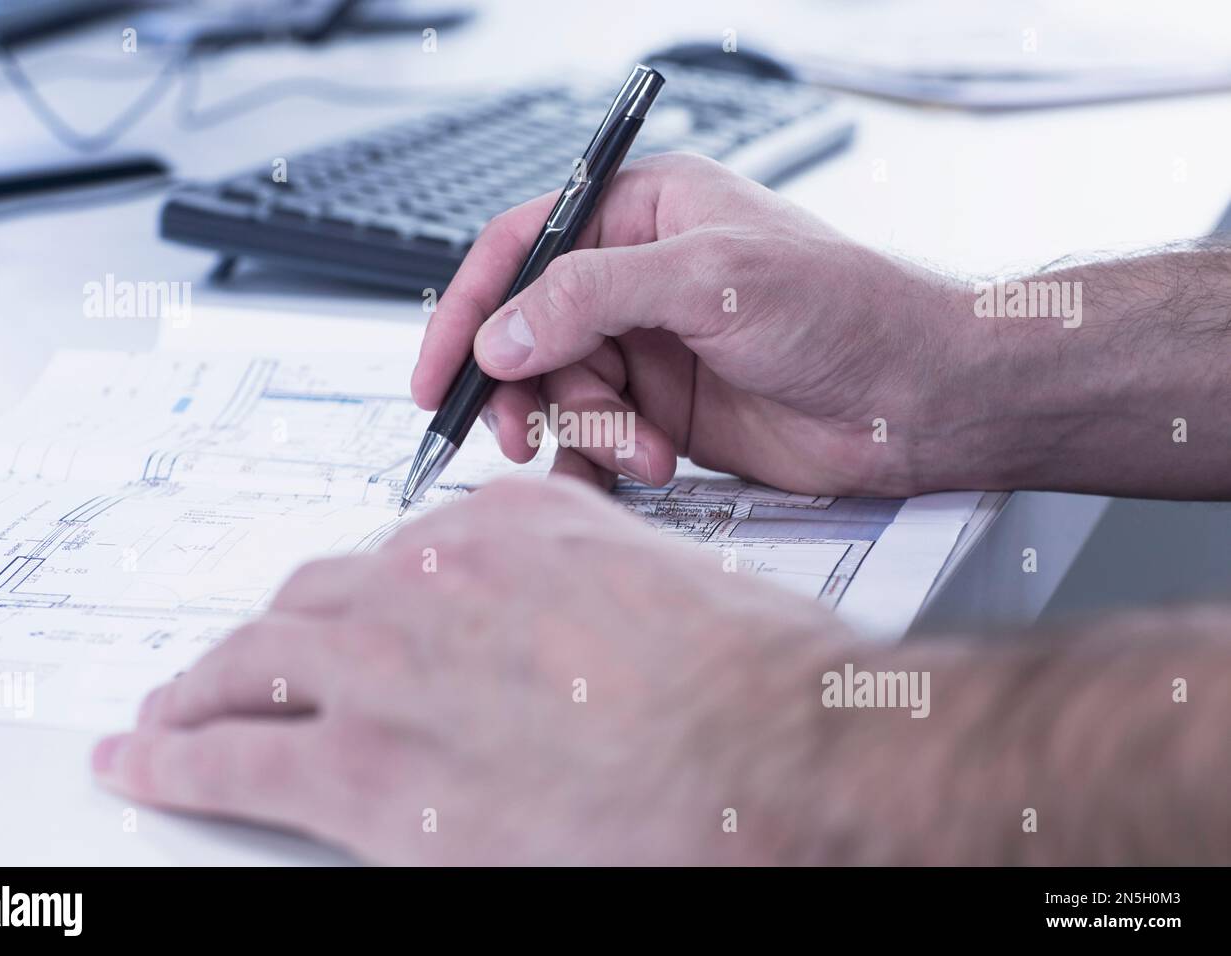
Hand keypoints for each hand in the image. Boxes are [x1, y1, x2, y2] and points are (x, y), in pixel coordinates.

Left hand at [92, 477, 850, 864]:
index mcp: (504, 530)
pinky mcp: (368, 769)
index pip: (392, 555)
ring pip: (251, 664)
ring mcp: (387, 667)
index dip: (352, 596)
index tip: (335, 620)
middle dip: (266, 636)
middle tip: (237, 663)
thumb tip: (581, 603)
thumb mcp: (665, 584)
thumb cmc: (745, 676)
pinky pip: (233, 757)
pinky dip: (174, 758)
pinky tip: (145, 763)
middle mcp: (428, 580)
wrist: (772, 750)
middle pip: (308, 601)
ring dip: (199, 689)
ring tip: (167, 712)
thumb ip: (593, 578)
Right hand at [411, 152, 966, 496]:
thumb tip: (500, 333)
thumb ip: (592, 297)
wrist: (920, 399)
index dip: (469, 311)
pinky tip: (646, 469)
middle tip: (527, 434)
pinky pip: (597, 439)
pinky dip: (604, 461)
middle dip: (530, 390)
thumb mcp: (712, 281)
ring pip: (560, 394)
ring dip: (586, 431)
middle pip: (529, 334)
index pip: (521, 250)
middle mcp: (636, 280)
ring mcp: (649, 350)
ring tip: (645, 452)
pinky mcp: (666, 413)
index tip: (439, 376)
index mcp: (641, 214)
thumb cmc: (846, 310)